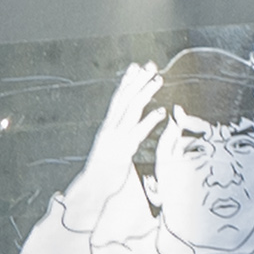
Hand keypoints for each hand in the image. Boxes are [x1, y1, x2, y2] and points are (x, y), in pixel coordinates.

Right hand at [64, 61, 167, 241]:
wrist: (92, 188)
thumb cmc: (102, 171)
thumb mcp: (109, 148)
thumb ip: (117, 136)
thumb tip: (123, 129)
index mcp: (107, 126)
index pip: (117, 98)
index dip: (127, 82)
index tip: (136, 67)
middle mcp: (110, 128)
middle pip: (124, 99)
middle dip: (137, 80)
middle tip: (150, 65)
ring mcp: (116, 138)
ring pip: (131, 110)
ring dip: (145, 93)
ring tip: (158, 80)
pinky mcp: (123, 150)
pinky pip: (137, 132)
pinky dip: (149, 120)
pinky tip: (161, 111)